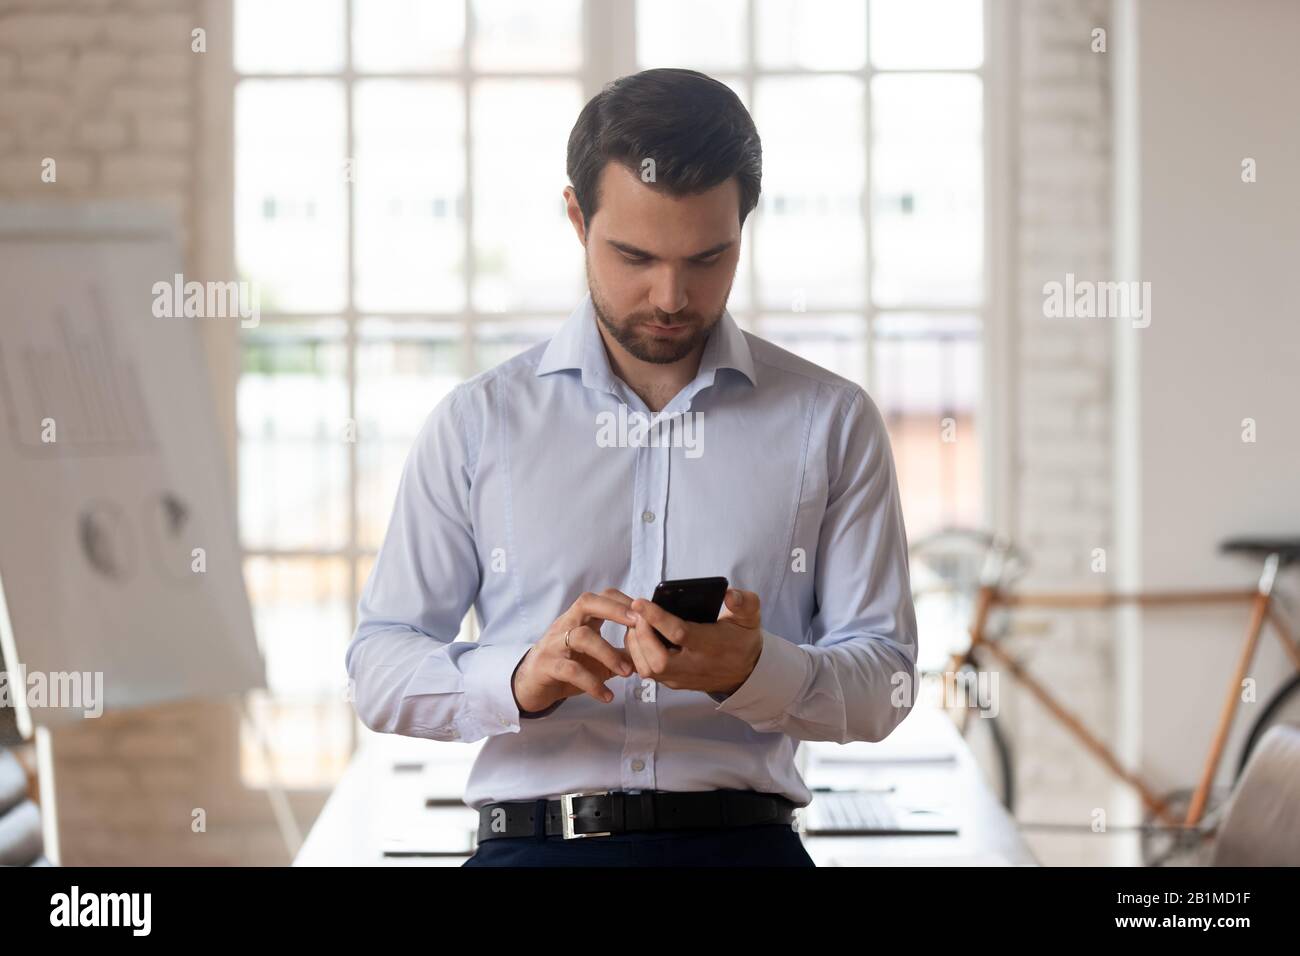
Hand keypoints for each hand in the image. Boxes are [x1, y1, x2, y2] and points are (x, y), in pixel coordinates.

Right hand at [512, 589, 637, 713]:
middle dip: (614, 610)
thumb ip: (621, 651)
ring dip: (608, 653)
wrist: (531, 686)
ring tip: (627, 672)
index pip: (600, 597)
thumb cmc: (567, 666)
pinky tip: (607, 695)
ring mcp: (554, 644)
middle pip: (587, 603)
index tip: (645, 613)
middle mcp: (565, 625)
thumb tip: (652, 649)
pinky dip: (592, 683)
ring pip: (581, 636)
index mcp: (579, 619)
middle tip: (637, 625)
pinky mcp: (547, 666)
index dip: (622, 601)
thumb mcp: (597, 657)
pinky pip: (571, 671)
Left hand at [623, 588, 762, 695]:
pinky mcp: (674, 683)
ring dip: (636, 645)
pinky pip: (647, 673)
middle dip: (641, 634)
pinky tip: (637, 636)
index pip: (679, 634)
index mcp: (711, 646)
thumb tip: (729, 594)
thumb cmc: (742, 640)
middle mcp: (694, 666)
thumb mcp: (750, 617)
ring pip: (648, 669)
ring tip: (635, 623)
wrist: (744, 672)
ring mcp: (682, 677)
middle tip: (636, 612)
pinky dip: (637, 654)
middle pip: (658, 657)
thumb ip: (744, 602)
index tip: (640, 602)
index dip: (657, 618)